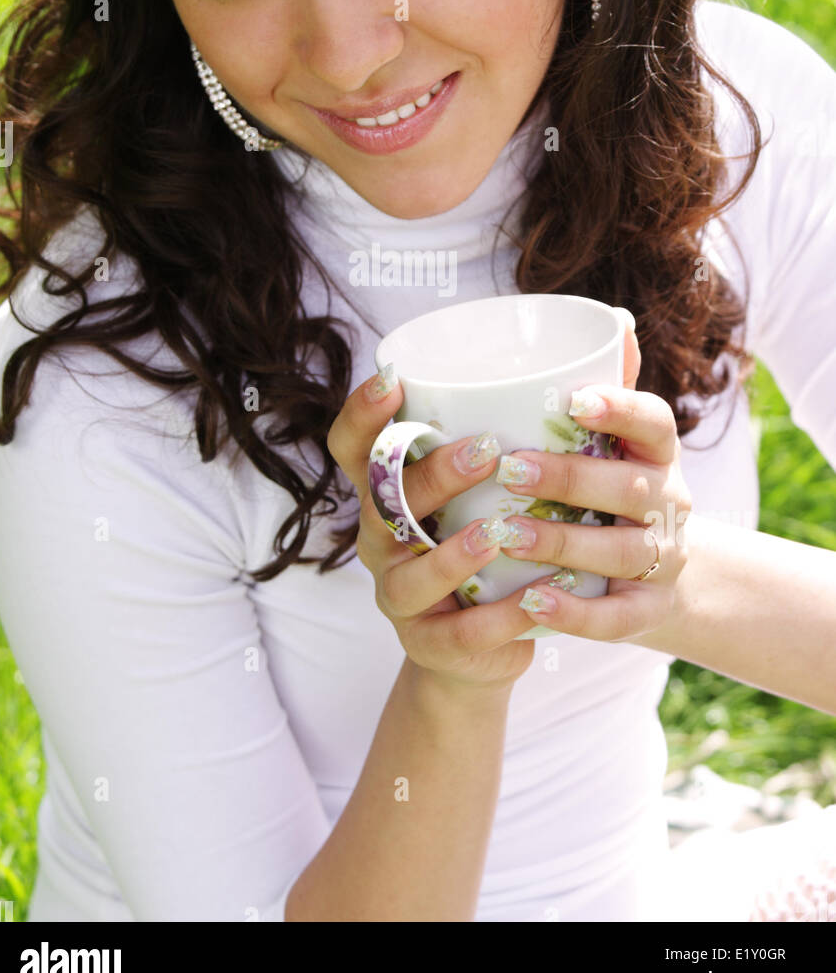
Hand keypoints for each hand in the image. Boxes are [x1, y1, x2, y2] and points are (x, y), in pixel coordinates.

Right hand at [327, 373, 541, 694]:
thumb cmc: (499, 534)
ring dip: (452, 553)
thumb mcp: (504, 478)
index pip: (353, 447)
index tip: (395, 380)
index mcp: (389, 490)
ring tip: (494, 532)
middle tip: (486, 449)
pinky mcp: (430, 646)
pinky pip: (459, 633)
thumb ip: (553, 407)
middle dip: (432, 474)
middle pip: (384, 503)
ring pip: (411, 575)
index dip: (362, 413)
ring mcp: (400, 595)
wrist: (485, 641)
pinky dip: (500, 619)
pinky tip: (536, 600)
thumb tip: (620, 327)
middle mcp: (381, 539)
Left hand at [491, 310, 691, 640]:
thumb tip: (615, 318)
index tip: (575, 400)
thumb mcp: (615, 441)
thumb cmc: (612, 490)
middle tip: (508, 469)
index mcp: (659, 453)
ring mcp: (664, 560)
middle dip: (569, 478)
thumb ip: (606, 387)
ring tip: (504, 535)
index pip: (654, 423)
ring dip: (562, 543)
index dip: (621, 410)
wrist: (654, 578)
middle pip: (630, 488)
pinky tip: (532, 603)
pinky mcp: (648, 613)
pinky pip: (616, 619)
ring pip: (622, 552)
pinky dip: (576, 615)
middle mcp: (671, 504)